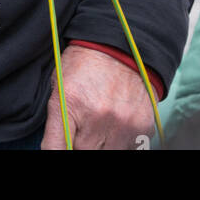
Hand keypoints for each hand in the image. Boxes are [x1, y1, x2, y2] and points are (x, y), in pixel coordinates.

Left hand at [40, 43, 158, 149]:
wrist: (121, 46)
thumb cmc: (84, 65)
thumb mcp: (60, 85)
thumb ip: (57, 122)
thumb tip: (59, 147)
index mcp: (71, 103)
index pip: (57, 149)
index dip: (57, 152)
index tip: (62, 147)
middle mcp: (97, 115)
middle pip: (82, 152)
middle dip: (80, 143)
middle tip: (83, 126)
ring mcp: (122, 123)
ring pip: (107, 154)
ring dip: (101, 144)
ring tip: (100, 123)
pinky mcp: (142, 127)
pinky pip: (129, 149)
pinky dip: (120, 141)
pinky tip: (116, 123)